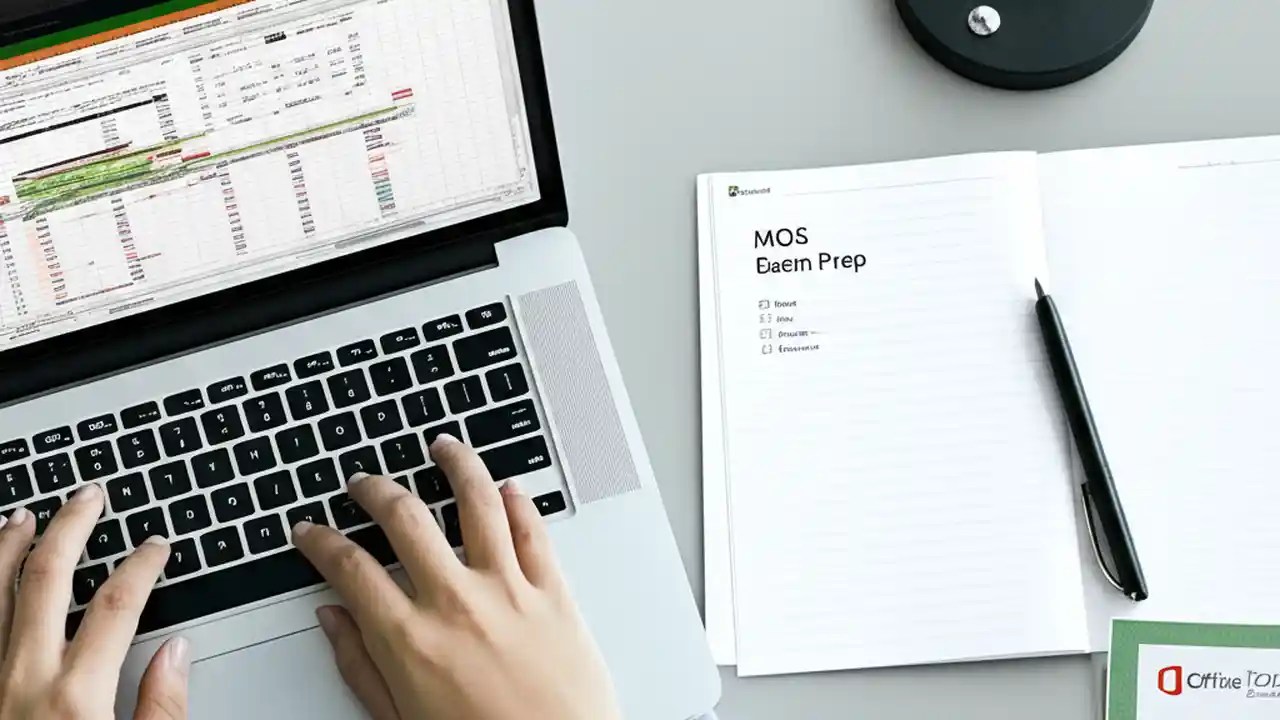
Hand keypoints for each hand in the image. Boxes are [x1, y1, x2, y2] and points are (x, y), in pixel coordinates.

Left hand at [0, 484, 189, 718]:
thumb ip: (161, 707)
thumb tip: (176, 653)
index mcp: (76, 697)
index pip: (115, 607)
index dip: (140, 566)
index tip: (154, 547)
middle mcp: (24, 680)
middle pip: (47, 579)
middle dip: (71, 527)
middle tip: (89, 496)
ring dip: (8, 547)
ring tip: (25, 517)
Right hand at [292, 435, 621, 719]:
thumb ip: (361, 666)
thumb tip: (332, 620)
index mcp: (410, 639)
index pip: (349, 568)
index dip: (321, 542)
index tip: (312, 532)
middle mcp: (457, 603)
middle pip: (405, 517)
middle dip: (373, 489)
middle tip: (362, 482)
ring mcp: (509, 592)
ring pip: (477, 501)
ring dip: (455, 464)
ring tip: (442, 446)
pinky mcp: (554, 594)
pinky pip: (533, 531)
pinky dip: (518, 500)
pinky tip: (506, 486)